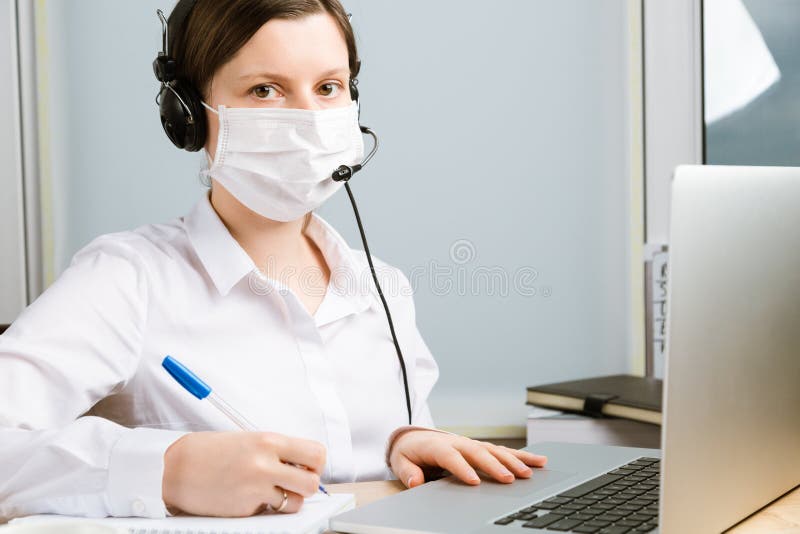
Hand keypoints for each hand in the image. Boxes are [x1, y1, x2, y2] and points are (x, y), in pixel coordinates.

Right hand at [162, 431, 325, 516]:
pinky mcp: (246, 510)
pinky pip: (270, 513)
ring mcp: (256, 489)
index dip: (316, 464)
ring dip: (287, 500)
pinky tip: (248, 497)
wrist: (176, 468)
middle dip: (306, 486)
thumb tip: (305, 466)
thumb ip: (279, 451)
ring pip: (295, 503)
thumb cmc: (212, 452)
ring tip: (270, 491)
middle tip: (293, 483)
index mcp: (269, 441)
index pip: (316, 454)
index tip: (307, 467)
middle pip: (312, 484)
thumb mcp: (251, 440)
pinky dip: (264, 508)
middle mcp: (266, 464)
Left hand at [388, 430, 546, 487]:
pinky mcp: (482, 448)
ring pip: (496, 451)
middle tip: (508, 479)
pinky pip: (503, 451)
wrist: (415, 438)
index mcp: (438, 446)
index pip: (451, 456)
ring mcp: (472, 444)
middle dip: (494, 466)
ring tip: (528, 473)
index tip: (474, 481)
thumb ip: (407, 472)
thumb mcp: (401, 461)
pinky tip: (539, 462)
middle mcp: (458, 442)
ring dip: (513, 461)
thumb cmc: (411, 452)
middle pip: (479, 453)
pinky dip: (521, 456)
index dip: (462, 468)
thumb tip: (414, 481)